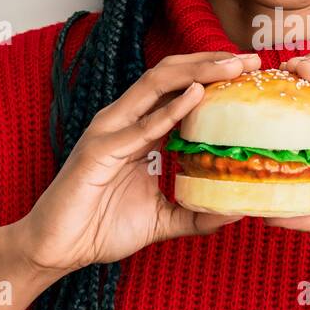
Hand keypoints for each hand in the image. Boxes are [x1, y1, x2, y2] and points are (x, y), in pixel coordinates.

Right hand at [9, 51, 259, 276]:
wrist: (57, 250)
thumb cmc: (101, 229)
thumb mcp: (163, 219)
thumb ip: (196, 214)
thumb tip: (236, 212)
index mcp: (138, 130)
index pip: (179, 88)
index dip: (213, 75)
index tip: (251, 71)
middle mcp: (124, 121)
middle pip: (171, 75)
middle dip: (211, 62)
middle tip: (251, 59)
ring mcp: (110, 131)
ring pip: (156, 85)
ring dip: (196, 72)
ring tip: (231, 66)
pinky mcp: (99, 150)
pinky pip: (141, 126)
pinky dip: (170, 109)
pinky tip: (197, 95)